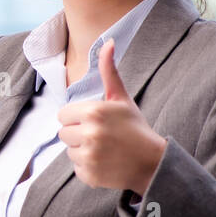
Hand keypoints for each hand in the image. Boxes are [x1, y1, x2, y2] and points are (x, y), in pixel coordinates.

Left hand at [56, 38, 166, 194]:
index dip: (78, 118)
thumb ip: (109, 71)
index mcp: (93, 112)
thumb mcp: (121, 98)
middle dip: (79, 134)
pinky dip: (88, 168)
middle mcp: (89, 133)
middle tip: (102, 136)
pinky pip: (76, 168)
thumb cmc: (134, 127)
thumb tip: (107, 41)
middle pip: (63, 133)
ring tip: (105, 149)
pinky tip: (106, 163)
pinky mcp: (89, 175)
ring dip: (82, 151)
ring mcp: (89, 156)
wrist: (153, 162)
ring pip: (69, 151)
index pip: (63, 115)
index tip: (96, 122)